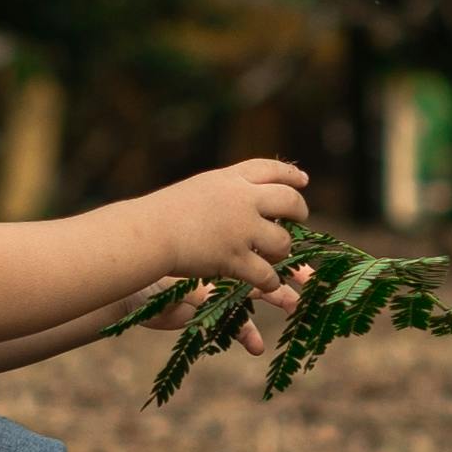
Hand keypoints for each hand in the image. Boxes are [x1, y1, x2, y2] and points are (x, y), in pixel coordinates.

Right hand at [148, 158, 306, 290]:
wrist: (148, 232)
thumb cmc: (166, 213)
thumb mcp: (202, 188)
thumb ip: (229, 189)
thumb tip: (257, 194)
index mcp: (231, 179)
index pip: (270, 169)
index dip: (291, 174)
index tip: (303, 181)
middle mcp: (242, 200)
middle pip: (289, 201)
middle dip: (299, 212)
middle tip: (298, 220)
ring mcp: (241, 229)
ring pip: (282, 242)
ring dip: (281, 251)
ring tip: (272, 255)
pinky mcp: (234, 258)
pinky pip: (266, 274)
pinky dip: (269, 281)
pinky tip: (266, 282)